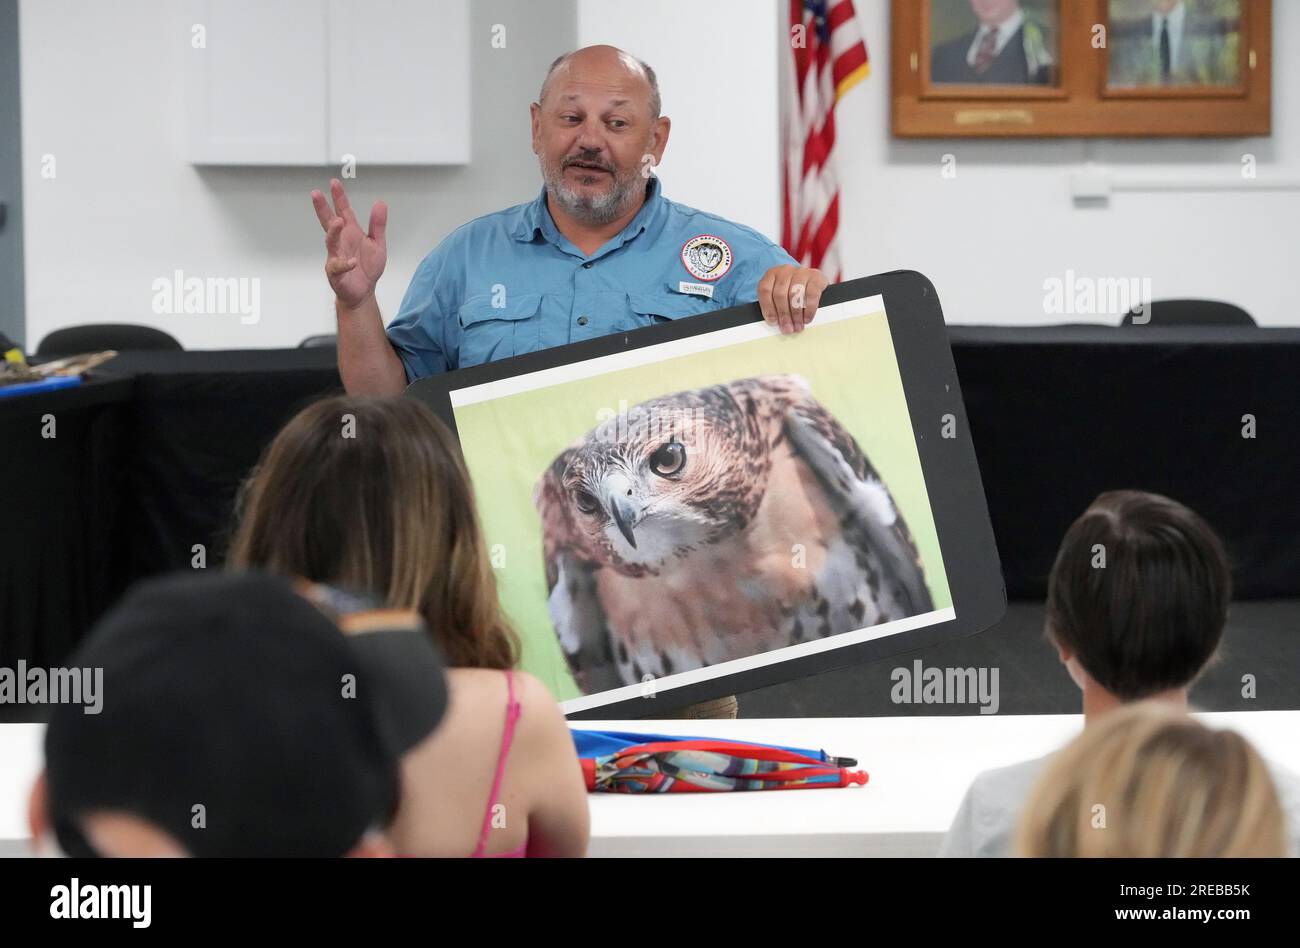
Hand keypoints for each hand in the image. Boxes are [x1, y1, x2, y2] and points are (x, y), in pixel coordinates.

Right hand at [311, 179, 386, 309]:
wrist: (363, 292)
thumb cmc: (367, 267)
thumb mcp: (377, 243)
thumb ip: (377, 224)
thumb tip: (381, 202)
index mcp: (350, 233)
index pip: (343, 211)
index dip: (339, 198)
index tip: (334, 182)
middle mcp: (340, 242)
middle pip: (329, 222)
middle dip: (323, 208)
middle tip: (316, 194)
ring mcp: (336, 256)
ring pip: (331, 242)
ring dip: (333, 232)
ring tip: (338, 222)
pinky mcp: (336, 273)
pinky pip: (338, 267)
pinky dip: (345, 264)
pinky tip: (353, 261)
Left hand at [757, 265, 827, 333]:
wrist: (811, 281)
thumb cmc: (791, 292)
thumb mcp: (779, 296)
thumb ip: (774, 307)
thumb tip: (775, 324)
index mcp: (772, 274)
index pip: (765, 290)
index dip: (768, 307)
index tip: (772, 322)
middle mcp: (785, 270)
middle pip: (780, 294)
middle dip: (783, 314)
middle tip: (787, 328)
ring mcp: (801, 272)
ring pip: (795, 294)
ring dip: (796, 314)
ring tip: (797, 326)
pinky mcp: (816, 276)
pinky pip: (811, 294)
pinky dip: (809, 309)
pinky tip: (807, 319)